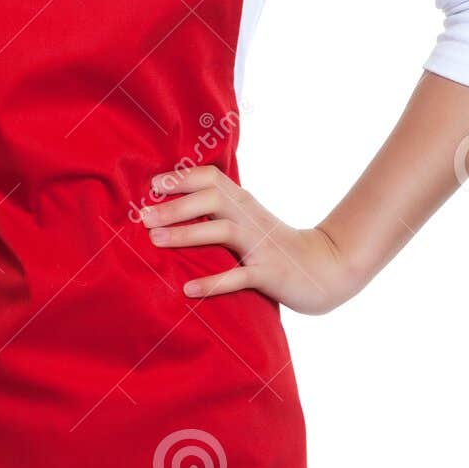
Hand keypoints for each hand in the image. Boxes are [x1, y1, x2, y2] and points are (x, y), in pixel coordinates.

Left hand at [139, 164, 361, 315]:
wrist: (325, 268)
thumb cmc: (275, 244)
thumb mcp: (248, 219)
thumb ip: (219, 210)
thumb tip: (175, 204)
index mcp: (243, 202)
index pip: (212, 178)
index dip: (182, 177)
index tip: (153, 184)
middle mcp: (250, 217)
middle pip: (211, 200)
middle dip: (175, 206)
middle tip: (143, 215)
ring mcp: (260, 245)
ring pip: (222, 232)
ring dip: (186, 234)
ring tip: (155, 241)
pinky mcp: (269, 273)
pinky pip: (239, 276)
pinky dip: (213, 282)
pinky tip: (188, 290)